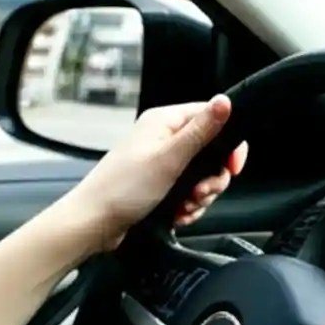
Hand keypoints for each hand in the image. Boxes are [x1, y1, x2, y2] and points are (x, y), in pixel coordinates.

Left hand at [61, 94, 248, 252]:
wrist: (92, 223)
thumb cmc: (122, 189)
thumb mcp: (169, 158)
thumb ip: (201, 130)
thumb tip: (225, 101)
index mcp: (165, 121)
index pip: (213, 118)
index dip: (229, 144)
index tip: (232, 167)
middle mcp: (164, 137)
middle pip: (212, 151)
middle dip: (212, 178)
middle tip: (201, 193)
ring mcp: (161, 160)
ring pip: (202, 174)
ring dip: (201, 195)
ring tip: (186, 206)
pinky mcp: (159, 182)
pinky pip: (189, 190)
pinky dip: (189, 204)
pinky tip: (179, 213)